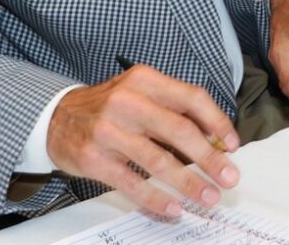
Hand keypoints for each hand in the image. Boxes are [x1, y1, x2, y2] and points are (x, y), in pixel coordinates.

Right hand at [47, 65, 241, 217]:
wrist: (56, 118)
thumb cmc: (109, 107)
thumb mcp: (140, 92)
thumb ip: (173, 108)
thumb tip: (214, 138)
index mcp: (145, 80)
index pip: (192, 99)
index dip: (217, 123)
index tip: (233, 145)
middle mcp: (127, 102)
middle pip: (180, 131)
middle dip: (209, 158)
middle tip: (229, 178)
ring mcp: (108, 131)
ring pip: (158, 161)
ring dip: (188, 183)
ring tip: (208, 197)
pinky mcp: (94, 159)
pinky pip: (132, 183)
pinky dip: (155, 198)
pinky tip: (173, 207)